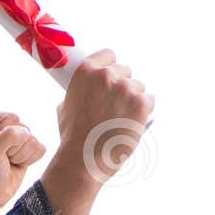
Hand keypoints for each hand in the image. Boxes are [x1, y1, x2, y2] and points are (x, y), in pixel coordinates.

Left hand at [0, 110, 45, 214]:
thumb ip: (9, 137)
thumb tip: (27, 133)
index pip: (12, 118)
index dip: (6, 138)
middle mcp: (1, 123)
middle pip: (24, 129)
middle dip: (15, 149)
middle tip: (2, 159)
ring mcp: (15, 135)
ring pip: (33, 139)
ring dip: (21, 156)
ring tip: (8, 162)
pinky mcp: (26, 147)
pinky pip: (40, 148)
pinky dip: (29, 160)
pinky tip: (16, 165)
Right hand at [53, 49, 153, 178]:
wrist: (84, 160)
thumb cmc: (72, 138)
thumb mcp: (64, 107)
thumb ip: (77, 93)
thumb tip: (83, 93)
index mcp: (86, 71)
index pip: (108, 55)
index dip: (111, 66)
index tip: (111, 78)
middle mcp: (106, 75)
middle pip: (125, 71)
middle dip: (123, 85)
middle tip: (117, 105)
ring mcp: (125, 88)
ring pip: (138, 87)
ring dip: (134, 99)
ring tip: (123, 119)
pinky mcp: (141, 103)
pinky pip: (149, 100)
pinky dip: (145, 111)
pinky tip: (134, 122)